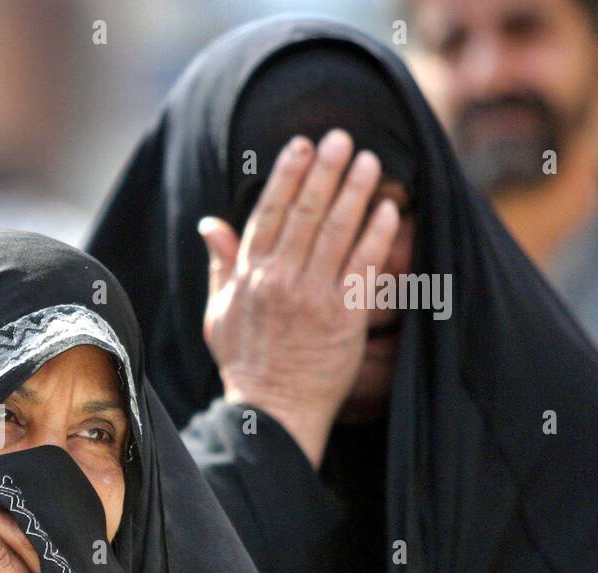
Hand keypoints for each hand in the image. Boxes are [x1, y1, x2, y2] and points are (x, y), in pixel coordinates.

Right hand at [199, 130, 399, 468]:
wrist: (272, 410)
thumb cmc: (245, 363)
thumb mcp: (218, 312)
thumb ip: (220, 265)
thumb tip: (210, 224)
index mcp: (249, 276)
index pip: (269, 213)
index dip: (287, 175)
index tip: (301, 146)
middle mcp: (279, 280)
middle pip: (305, 213)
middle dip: (324, 170)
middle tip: (341, 137)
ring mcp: (313, 297)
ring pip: (336, 231)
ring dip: (353, 190)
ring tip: (368, 159)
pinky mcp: (344, 316)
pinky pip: (363, 265)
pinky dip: (375, 233)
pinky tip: (387, 207)